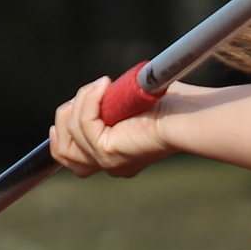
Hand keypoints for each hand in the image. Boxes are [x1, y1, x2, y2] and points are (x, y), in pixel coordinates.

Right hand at [49, 76, 173, 177]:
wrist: (189, 115)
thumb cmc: (173, 105)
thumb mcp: (131, 104)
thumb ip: (111, 102)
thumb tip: (98, 88)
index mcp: (117, 156)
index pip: (72, 157)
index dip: (61, 135)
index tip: (67, 108)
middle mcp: (111, 164)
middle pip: (63, 152)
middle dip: (65, 119)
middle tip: (89, 93)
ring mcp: (107, 162)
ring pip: (68, 136)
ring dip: (79, 104)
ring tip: (103, 85)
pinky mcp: (107, 153)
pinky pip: (83, 123)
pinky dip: (89, 101)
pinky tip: (105, 85)